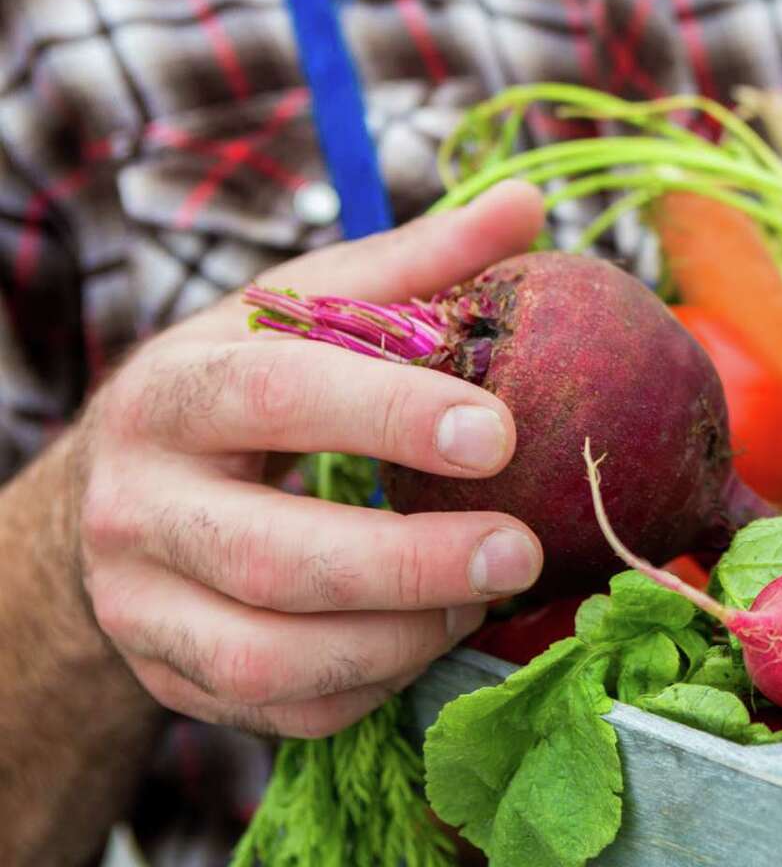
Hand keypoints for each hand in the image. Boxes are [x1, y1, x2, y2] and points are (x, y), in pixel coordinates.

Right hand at [70, 182, 547, 737]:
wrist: (123, 490)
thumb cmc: (248, 385)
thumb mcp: (303, 312)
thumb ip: (415, 265)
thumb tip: (527, 202)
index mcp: (177, 389)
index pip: (275, 396)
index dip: (389, 415)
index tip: (501, 432)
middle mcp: (140, 503)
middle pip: (272, 556)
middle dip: (412, 564)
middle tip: (521, 552)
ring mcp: (142, 604)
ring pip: (267, 657)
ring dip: (398, 639)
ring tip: (482, 599)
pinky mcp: (170, 679)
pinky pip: (278, 710)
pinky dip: (370, 688)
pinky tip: (429, 638)